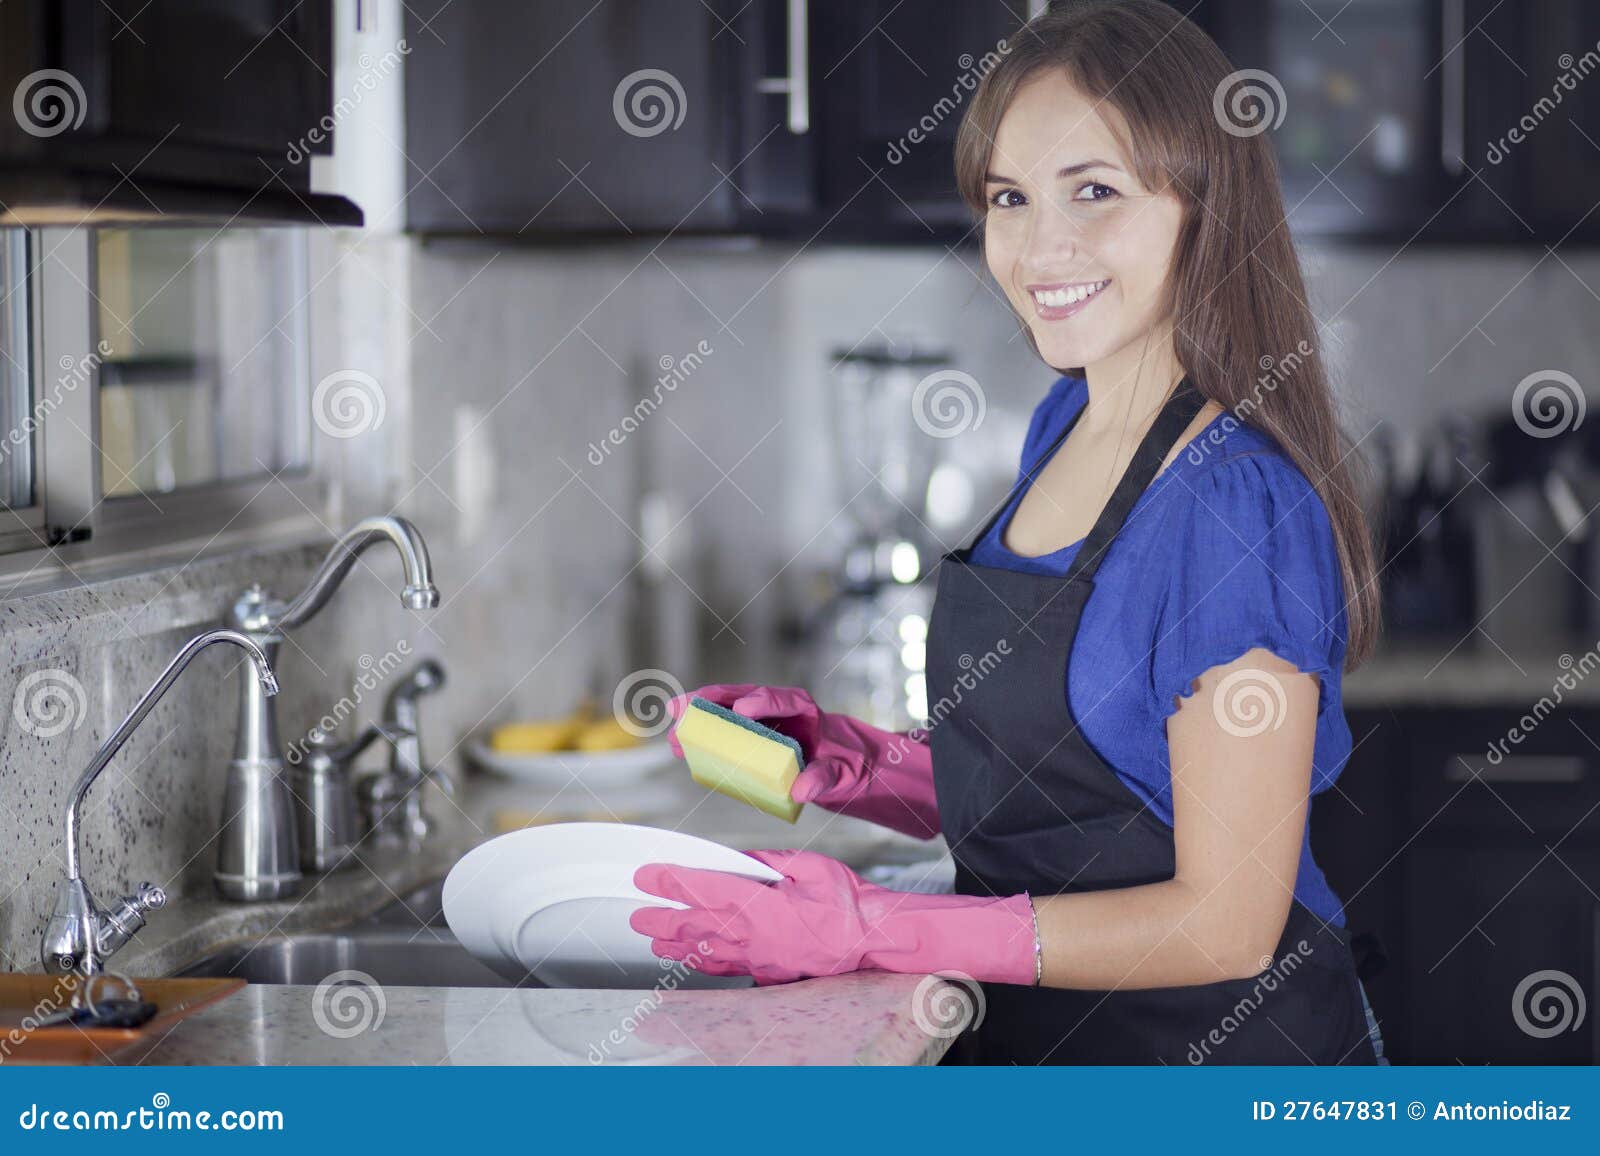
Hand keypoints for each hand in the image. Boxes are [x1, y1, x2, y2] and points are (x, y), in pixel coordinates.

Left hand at [629, 848, 1036, 986]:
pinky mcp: (771, 971)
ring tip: (655, 943)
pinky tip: (696, 961)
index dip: (669, 882)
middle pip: (694, 926)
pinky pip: (730, 968)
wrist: (873, 942)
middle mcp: (750, 934)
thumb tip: (744, 861)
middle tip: (636, 916)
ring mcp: (758, 957)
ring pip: (707, 951)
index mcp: (757, 903)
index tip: (646, 876)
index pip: (701, 888)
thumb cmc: (849, 903)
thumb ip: (771, 864)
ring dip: (677, 946)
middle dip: (661, 920)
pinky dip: (707, 963)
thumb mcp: (809, 867)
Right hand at [664, 685, 941, 838]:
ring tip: (673, 724)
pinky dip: (702, 734)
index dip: (761, 702)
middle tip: (684, 706)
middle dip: (711, 699)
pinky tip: (681, 744)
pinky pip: (723, 730)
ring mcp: (761, 720)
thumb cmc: (846, 764)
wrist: (845, 765)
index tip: (742, 710)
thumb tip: (802, 787)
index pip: (783, 699)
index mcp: (804, 709)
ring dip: (698, 715)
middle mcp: (778, 708)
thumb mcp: (843, 773)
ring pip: (726, 709)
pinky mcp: (750, 735)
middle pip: (742, 694)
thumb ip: (825, 778)